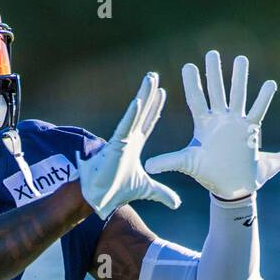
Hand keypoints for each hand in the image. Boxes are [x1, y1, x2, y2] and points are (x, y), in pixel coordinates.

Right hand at [78, 72, 181, 219]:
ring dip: (143, 95)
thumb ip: (162, 193)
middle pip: (142, 111)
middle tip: (154, 75)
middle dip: (149, 93)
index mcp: (135, 145)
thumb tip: (177, 203)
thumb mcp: (147, 190)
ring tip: (150, 78)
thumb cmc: (119, 191)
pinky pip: (126, 126)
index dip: (155, 107)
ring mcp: (122, 139)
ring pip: (135, 113)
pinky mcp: (116, 144)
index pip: (148, 122)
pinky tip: (139, 100)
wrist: (102, 198)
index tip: (162, 92)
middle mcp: (128, 138)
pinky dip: (132, 114)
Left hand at [145, 51, 279, 200]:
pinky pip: (258, 110)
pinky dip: (264, 98)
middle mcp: (219, 119)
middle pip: (216, 91)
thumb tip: (147, 166)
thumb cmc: (208, 174)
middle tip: (211, 54)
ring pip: (238, 95)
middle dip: (214, 73)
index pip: (196, 99)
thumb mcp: (187, 164)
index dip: (192, 83)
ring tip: (240, 59)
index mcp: (203, 124)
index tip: (188, 66)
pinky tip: (270, 83)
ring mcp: (236, 122)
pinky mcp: (250, 130)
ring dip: (239, 78)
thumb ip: (169, 161)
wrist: (231, 187)